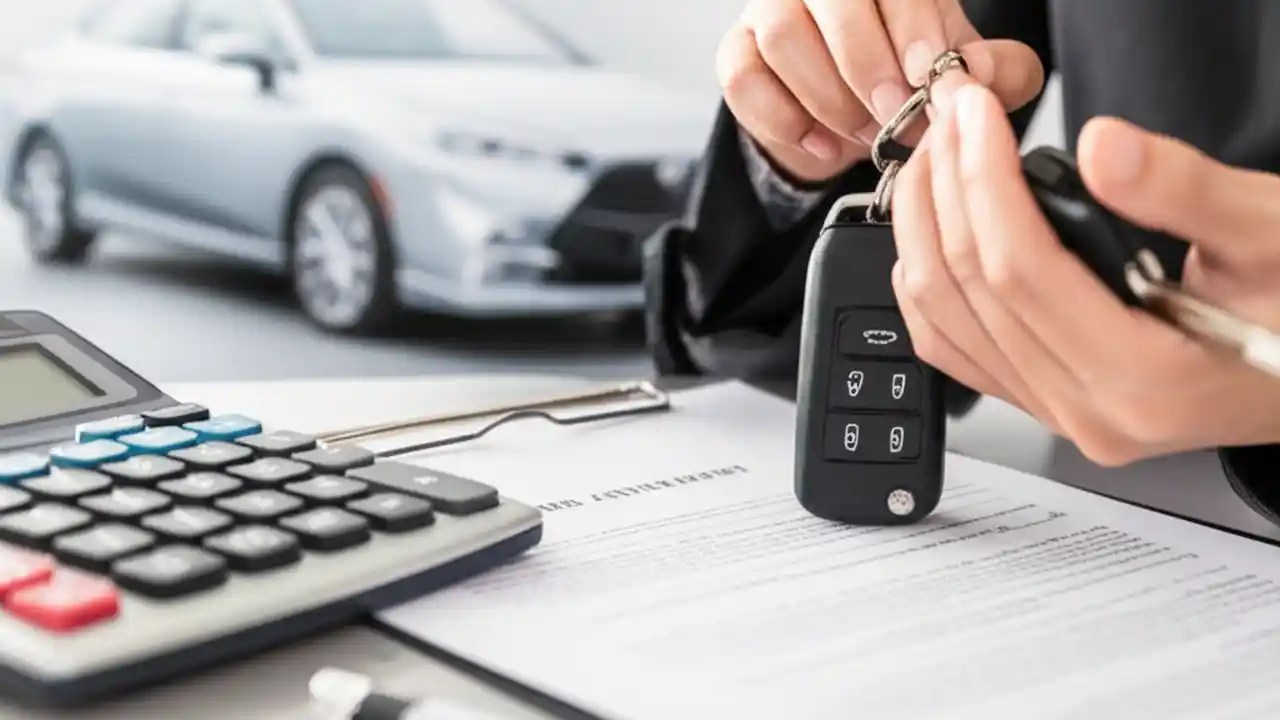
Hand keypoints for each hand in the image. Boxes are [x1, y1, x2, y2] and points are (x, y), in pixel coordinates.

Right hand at [717, 0, 1044, 183]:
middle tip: (893, 115)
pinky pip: (744, 80)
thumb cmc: (902, 79)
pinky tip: (824, 144)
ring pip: (782, 37)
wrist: (846, 119)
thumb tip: (976, 72)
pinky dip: (786, 121)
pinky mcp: (737, 55)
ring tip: (863, 134)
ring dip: (828, 98)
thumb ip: (989, 70)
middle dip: (866, 65)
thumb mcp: (957, 74)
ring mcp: (771, 12)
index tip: (926, 71)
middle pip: (830, 0)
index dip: (910, 23)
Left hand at [892, 83, 1279, 465]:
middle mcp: (1091, 415)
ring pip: (947, 322)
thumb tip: (1102, 147)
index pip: (1022, 270)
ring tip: (938, 160)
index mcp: (1145, 383)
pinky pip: (958, 349)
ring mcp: (1063, 417)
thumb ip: (1184, 192)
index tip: (977, 118)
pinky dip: (929, 287)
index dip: (986, 182)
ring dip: (925, 232)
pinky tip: (933, 234)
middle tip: (950, 121)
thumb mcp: (1273, 234)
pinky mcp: (1051, 404)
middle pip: (971, 291)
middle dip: (948, 191)